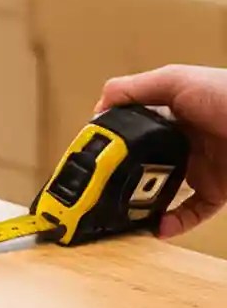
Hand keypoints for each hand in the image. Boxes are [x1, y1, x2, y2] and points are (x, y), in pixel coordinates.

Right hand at [95, 64, 226, 237]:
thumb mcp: (177, 80)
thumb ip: (134, 89)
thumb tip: (97, 108)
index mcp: (174, 112)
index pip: (133, 127)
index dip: (113, 141)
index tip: (93, 156)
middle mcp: (186, 140)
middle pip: (144, 161)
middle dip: (123, 175)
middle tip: (102, 187)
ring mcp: (202, 166)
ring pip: (164, 189)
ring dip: (144, 202)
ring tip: (123, 209)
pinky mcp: (219, 190)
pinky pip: (192, 211)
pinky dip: (175, 222)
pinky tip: (157, 227)